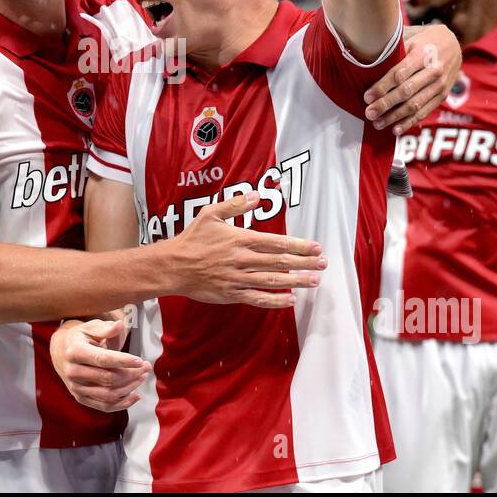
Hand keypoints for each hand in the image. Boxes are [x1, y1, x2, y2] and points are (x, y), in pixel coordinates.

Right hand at [51, 317, 147, 412]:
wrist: (60, 352)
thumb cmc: (80, 337)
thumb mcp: (91, 327)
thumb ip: (106, 328)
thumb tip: (120, 324)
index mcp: (75, 352)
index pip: (103, 359)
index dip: (123, 361)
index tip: (140, 361)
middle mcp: (73, 372)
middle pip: (108, 378)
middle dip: (131, 374)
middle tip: (146, 367)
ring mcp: (76, 387)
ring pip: (108, 394)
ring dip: (129, 388)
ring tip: (142, 378)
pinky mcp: (80, 397)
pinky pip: (103, 406)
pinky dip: (121, 404)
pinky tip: (135, 395)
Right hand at [167, 191, 325, 307]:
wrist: (173, 266)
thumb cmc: (192, 239)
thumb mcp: (210, 214)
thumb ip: (235, 205)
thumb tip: (257, 196)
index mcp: (240, 239)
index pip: (276, 243)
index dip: (298, 245)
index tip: (315, 247)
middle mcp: (242, 259)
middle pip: (279, 262)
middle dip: (304, 263)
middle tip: (323, 264)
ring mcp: (238, 278)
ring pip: (272, 281)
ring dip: (295, 281)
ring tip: (314, 281)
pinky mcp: (232, 294)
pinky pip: (257, 298)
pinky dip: (275, 300)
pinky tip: (290, 300)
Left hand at [364, 23, 460, 134]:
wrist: (455, 43)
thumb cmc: (424, 39)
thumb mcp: (411, 36)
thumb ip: (394, 49)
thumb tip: (366, 59)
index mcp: (423, 53)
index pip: (399, 74)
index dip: (382, 87)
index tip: (367, 96)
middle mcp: (434, 70)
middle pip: (406, 92)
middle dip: (385, 104)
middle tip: (368, 113)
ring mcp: (440, 85)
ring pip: (415, 105)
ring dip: (394, 116)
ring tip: (377, 123)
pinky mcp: (442, 96)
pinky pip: (425, 111)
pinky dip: (409, 122)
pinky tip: (395, 129)